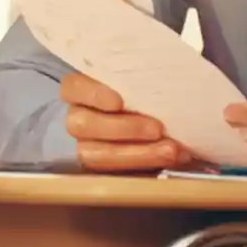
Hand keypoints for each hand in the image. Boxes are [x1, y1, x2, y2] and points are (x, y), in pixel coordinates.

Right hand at [61, 73, 191, 171]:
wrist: (157, 108)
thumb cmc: (144, 88)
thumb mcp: (140, 76)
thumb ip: (142, 76)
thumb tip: (169, 74)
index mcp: (81, 87)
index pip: (73, 87)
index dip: (94, 94)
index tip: (118, 102)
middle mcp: (78, 115)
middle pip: (83, 124)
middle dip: (124, 129)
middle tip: (158, 128)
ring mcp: (86, 143)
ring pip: (96, 154)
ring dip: (138, 154)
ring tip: (170, 150)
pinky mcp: (104, 166)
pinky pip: (116, 172)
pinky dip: (146, 165)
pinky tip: (172, 158)